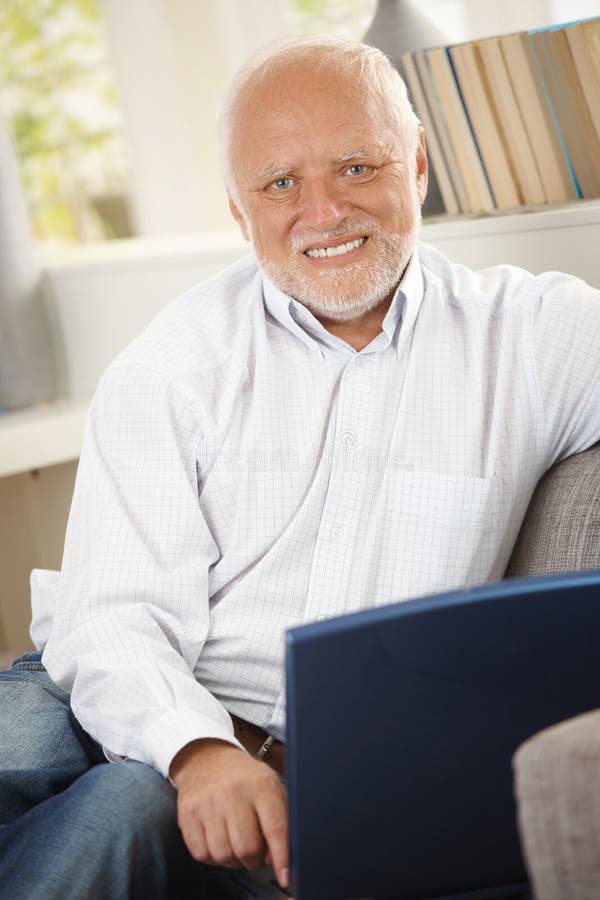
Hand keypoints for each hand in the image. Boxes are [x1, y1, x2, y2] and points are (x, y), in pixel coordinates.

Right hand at [169, 738, 288, 888]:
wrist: (207, 758)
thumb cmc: (244, 777)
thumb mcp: (271, 787)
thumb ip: (281, 820)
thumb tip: (283, 858)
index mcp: (261, 785)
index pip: (275, 828)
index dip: (282, 858)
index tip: (285, 876)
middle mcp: (233, 793)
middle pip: (248, 849)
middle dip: (255, 860)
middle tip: (256, 853)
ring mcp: (208, 803)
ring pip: (224, 856)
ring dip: (234, 860)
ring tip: (236, 844)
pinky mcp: (187, 814)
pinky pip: (202, 854)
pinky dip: (213, 857)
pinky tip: (219, 840)